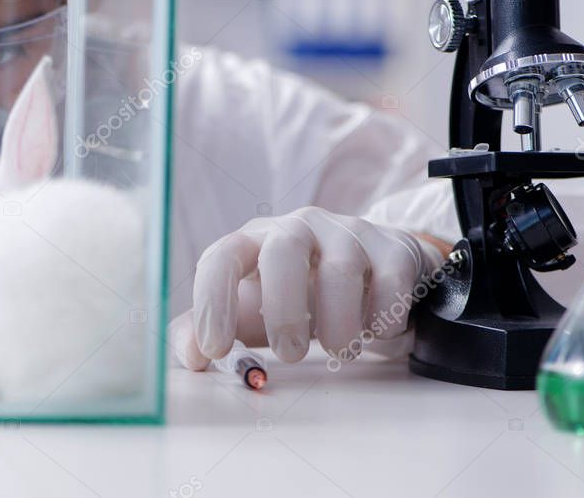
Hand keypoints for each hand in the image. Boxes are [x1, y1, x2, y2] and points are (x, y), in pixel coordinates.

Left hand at [171, 206, 446, 368]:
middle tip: (289, 354)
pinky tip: (373, 330)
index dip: (212, 302)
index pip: (221, 256)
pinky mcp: (392, 247)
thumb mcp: (248, 312)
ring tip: (338, 350)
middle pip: (284, 248)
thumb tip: (192, 355)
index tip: (214, 350)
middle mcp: (298, 227)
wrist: (370, 273)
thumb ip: (208, 330)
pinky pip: (389, 278)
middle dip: (284, 308)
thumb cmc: (296, 295)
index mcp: (254, 241)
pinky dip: (381, 315)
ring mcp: (348, 232)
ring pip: (342, 267)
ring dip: (338, 323)